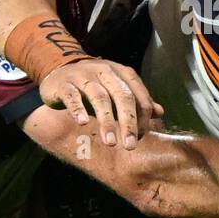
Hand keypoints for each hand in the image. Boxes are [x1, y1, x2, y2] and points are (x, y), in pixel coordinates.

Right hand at [39, 57, 163, 148]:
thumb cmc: (93, 84)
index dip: (142, 117)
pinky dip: (77, 109)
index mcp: (121, 72)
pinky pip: (72, 96)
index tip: (140, 138)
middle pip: (122, 96)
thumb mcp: (116, 89)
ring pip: (99, 97)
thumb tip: (160, 112)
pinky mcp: (64, 83)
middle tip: (130, 146)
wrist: (59, 71)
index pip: (138, 95)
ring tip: (110, 142)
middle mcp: (104, 71)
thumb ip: (137, 101)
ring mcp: (83, 76)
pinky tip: (81, 123)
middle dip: (128, 122)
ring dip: (106, 121)